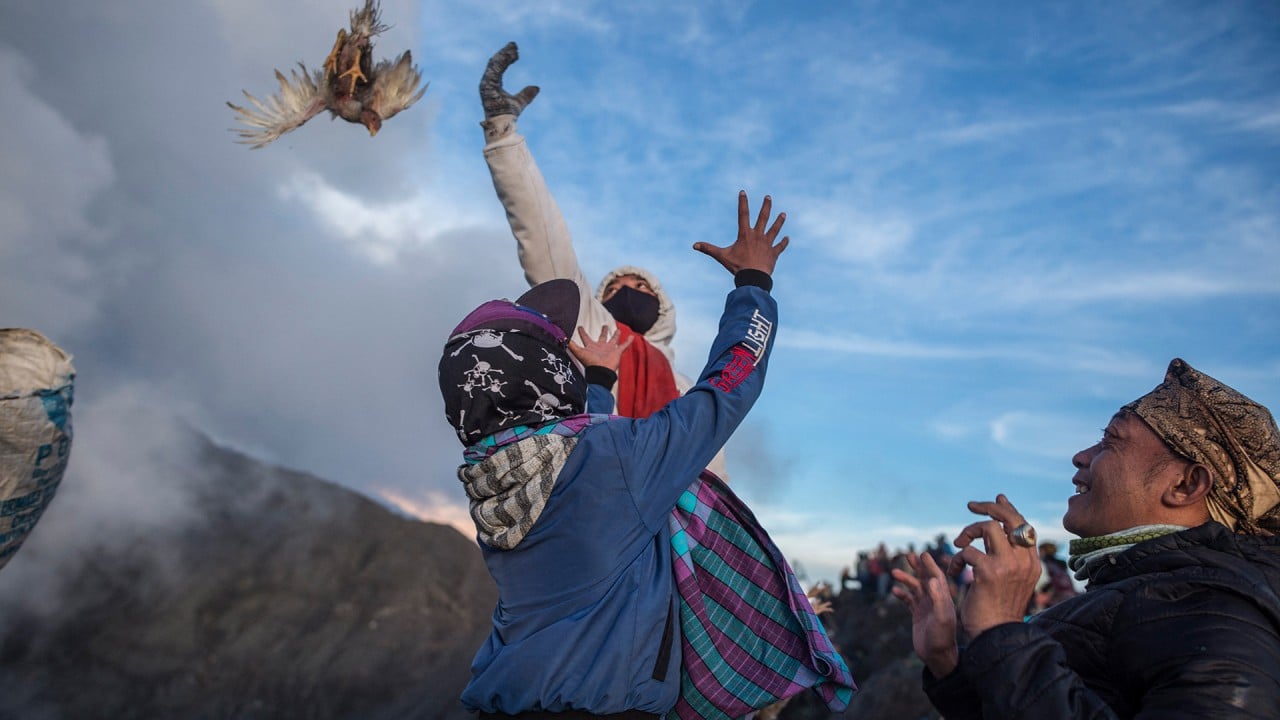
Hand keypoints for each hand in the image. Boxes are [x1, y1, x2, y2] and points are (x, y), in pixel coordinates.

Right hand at [480, 42, 539, 118]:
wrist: (504, 125)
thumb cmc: (508, 115)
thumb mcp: (520, 102)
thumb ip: (526, 95)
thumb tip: (537, 88)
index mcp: (493, 83)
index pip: (498, 66)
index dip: (506, 58)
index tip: (516, 52)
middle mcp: (487, 82)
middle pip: (495, 62)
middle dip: (504, 53)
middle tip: (515, 45)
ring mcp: (486, 83)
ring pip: (495, 63)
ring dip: (504, 54)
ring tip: (515, 49)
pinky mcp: (487, 85)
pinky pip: (495, 69)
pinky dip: (503, 61)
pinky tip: (512, 56)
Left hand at [569, 326, 633, 371]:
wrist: (600, 372)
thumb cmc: (589, 363)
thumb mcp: (578, 352)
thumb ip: (571, 344)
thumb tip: (561, 336)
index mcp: (591, 347)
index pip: (586, 337)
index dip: (582, 332)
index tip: (580, 326)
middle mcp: (600, 347)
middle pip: (601, 337)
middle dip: (603, 331)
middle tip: (604, 325)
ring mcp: (609, 350)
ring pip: (613, 340)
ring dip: (615, 335)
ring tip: (618, 330)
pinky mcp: (617, 352)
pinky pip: (623, 346)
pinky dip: (628, 341)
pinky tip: (631, 336)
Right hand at [694, 191, 789, 275]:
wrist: (754, 277)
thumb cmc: (737, 267)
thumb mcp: (722, 256)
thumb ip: (708, 249)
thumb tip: (694, 245)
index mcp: (745, 234)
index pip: (743, 214)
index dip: (743, 202)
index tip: (743, 192)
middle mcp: (758, 236)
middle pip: (763, 218)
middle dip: (766, 206)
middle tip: (768, 197)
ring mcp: (767, 244)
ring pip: (775, 229)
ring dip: (779, 221)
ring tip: (783, 214)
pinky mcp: (773, 254)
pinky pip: (780, 247)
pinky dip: (784, 243)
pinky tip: (787, 238)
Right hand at [891, 552, 958, 676]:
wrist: (937, 656)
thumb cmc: (942, 638)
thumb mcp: (942, 618)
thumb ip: (938, 598)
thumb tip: (932, 579)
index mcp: (943, 599)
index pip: (937, 577)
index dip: (930, 565)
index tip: (922, 554)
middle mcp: (935, 601)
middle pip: (926, 579)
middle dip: (918, 567)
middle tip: (908, 555)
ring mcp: (926, 608)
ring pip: (915, 588)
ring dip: (906, 579)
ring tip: (894, 572)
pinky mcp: (918, 615)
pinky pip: (909, 601)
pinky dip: (902, 594)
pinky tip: (895, 591)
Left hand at [949, 494, 1042, 638]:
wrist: (996, 635)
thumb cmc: (998, 608)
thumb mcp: (1010, 579)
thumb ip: (1008, 555)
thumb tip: (1000, 528)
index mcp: (1031, 562)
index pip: (1023, 525)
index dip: (1008, 509)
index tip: (995, 500)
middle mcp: (1024, 561)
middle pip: (1009, 518)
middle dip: (988, 507)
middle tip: (971, 506)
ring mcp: (1008, 565)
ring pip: (988, 527)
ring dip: (968, 531)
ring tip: (959, 544)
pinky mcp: (989, 572)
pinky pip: (968, 549)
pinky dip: (957, 557)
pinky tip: (955, 570)